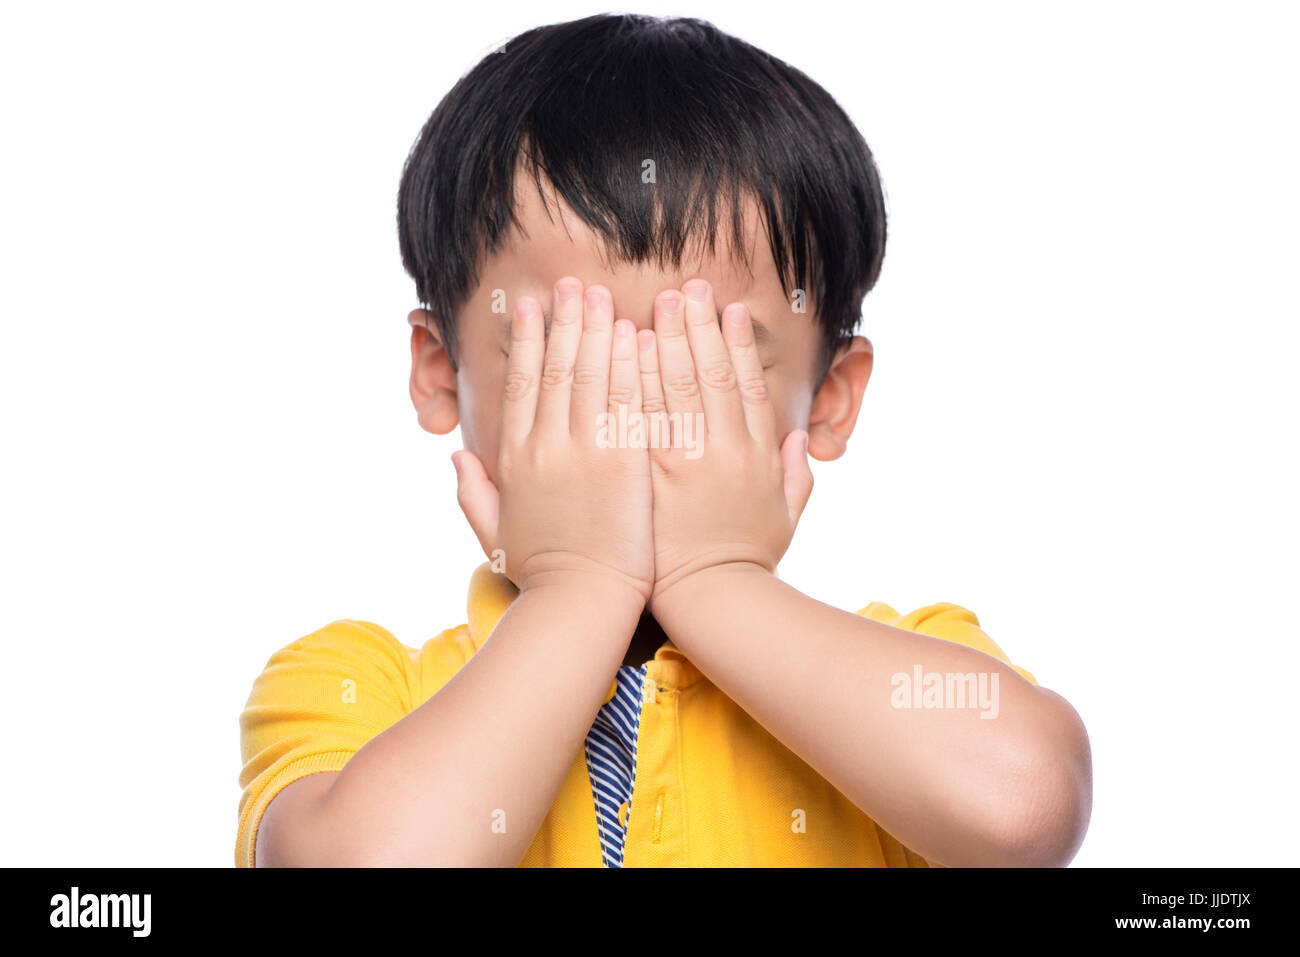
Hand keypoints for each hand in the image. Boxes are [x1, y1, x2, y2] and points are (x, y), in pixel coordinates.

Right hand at [452, 278, 654, 602]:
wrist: (582, 602)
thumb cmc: (543, 574)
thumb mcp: (493, 532)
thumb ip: (472, 491)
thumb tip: (456, 457)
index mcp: (515, 457)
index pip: (522, 383)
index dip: (528, 340)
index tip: (533, 307)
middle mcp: (546, 445)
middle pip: (556, 366)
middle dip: (564, 319)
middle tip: (572, 282)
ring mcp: (585, 450)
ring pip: (590, 372)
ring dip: (595, 328)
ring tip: (601, 292)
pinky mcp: (624, 461)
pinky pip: (627, 399)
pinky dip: (629, 363)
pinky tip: (635, 333)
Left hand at [637, 279, 813, 610]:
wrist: (709, 600)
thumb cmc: (746, 562)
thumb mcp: (787, 518)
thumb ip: (795, 475)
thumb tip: (800, 439)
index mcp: (758, 453)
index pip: (748, 384)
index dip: (739, 343)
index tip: (730, 309)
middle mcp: (724, 447)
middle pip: (710, 371)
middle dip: (697, 325)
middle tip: (686, 288)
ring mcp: (686, 457)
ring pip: (675, 383)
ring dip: (665, 337)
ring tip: (655, 301)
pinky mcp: (651, 471)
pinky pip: (641, 412)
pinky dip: (635, 376)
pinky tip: (625, 345)